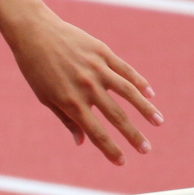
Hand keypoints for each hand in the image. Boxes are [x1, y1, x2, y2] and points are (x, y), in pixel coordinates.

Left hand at [7, 8, 160, 164]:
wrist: (34, 32)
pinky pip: (125, 70)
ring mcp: (97, 69)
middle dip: (133, 136)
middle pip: (116, 116)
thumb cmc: (36, 68)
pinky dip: (139, 82)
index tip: (122, 162)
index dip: (110, 149)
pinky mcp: (102, 52)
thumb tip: (81, 142)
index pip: (96, 133)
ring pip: (128, 92)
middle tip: (146, 150)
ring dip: (145, 109)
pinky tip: (150, 94)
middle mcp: (87, 87)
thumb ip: (66, 119)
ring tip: (158, 122)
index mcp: (71, 102)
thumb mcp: (46, 97)